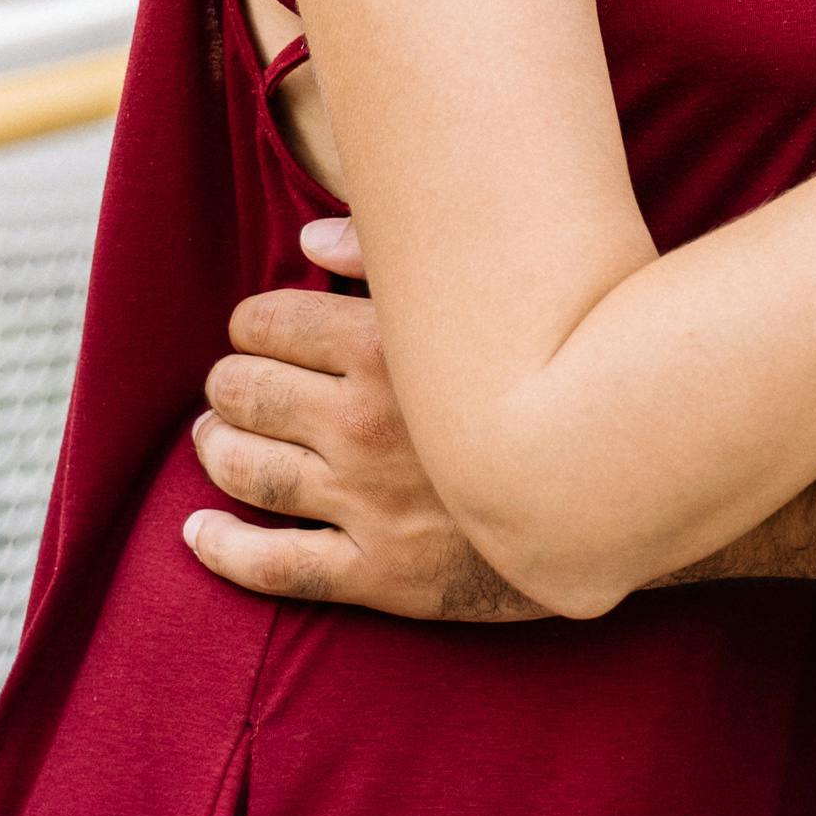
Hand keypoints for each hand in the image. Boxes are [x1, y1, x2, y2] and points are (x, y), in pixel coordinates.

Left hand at [182, 219, 542, 619]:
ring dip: (217, 449)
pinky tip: (198, 533)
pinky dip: (225, 550)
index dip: (251, 323)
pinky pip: (277, 566)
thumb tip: (308, 241)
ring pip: (250, 472)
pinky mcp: (382, 573)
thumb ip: (392, 258)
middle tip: (229, 384)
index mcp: (387, 350)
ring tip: (213, 437)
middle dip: (227, 384)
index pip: (271, 325)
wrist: (616, 489)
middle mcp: (366, 426)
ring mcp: (369, 503)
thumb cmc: (558, 372)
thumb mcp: (487, 298)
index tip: (255, 328)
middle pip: (248, 395)